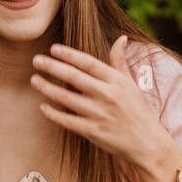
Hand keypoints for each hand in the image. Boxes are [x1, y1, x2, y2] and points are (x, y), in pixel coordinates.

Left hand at [29, 35, 180, 181]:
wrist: (146, 143)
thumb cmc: (137, 110)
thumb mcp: (131, 83)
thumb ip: (120, 61)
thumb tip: (122, 38)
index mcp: (116, 81)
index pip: (88, 63)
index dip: (69, 54)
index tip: (53, 48)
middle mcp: (107, 95)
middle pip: (74, 77)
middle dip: (52, 67)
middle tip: (36, 60)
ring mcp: (99, 114)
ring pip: (66, 98)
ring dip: (47, 88)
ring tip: (34, 80)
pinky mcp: (92, 131)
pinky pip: (66, 120)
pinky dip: (52, 113)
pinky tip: (42, 106)